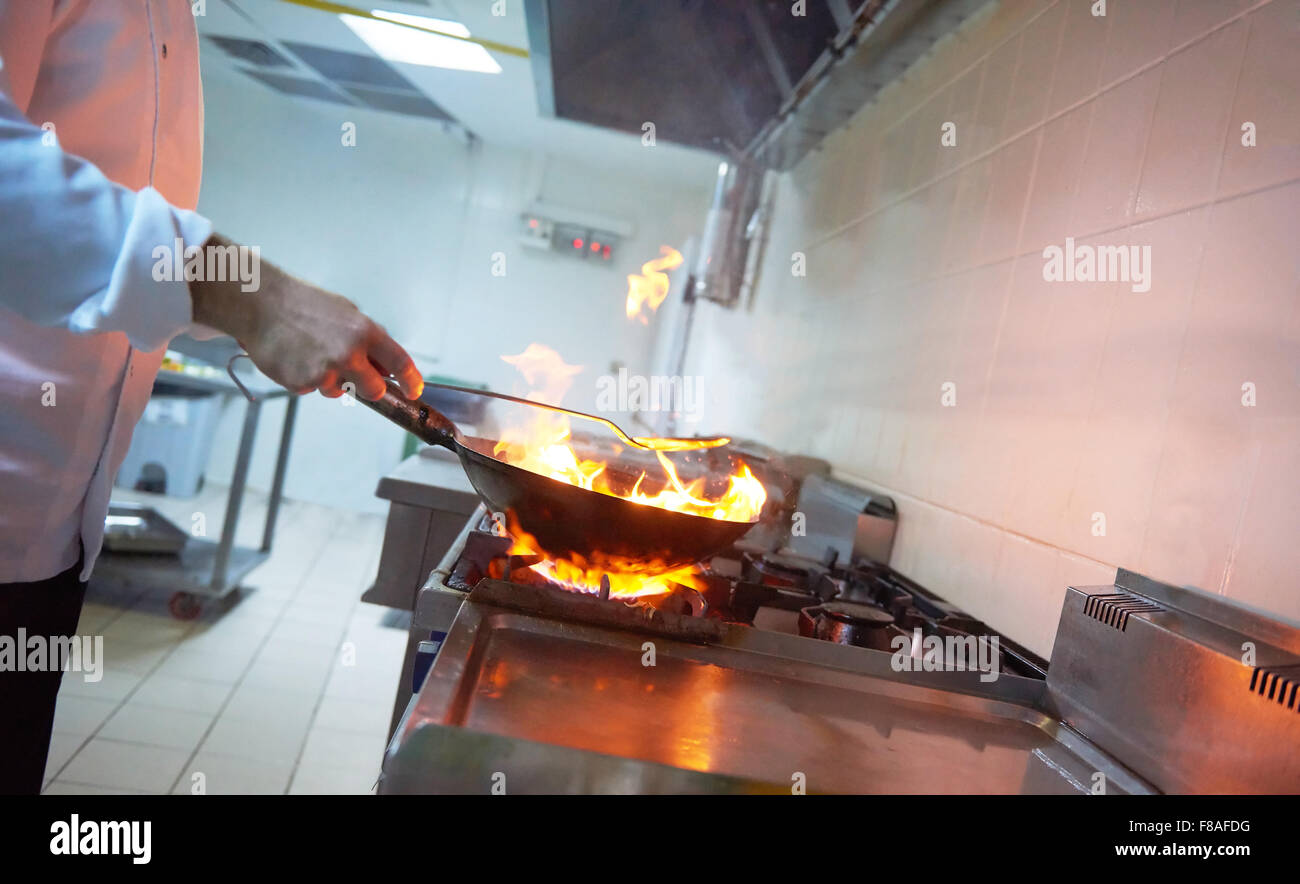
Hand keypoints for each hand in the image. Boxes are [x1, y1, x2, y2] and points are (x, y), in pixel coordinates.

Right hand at [190, 235, 422, 400]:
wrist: (259, 304)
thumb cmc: (303, 304)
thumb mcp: (346, 312)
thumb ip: (369, 338)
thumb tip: (385, 363)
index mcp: (365, 332)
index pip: (400, 363)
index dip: (411, 381)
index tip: (415, 391)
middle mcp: (349, 354)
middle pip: (374, 390)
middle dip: (369, 386)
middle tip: (354, 373)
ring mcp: (325, 372)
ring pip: (340, 391)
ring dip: (332, 380)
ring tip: (312, 354)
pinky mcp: (302, 384)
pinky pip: (314, 389)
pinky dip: (308, 379)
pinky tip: (296, 358)